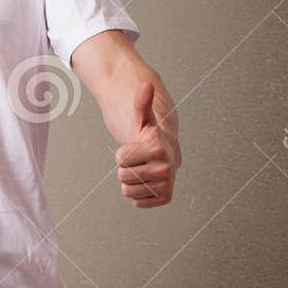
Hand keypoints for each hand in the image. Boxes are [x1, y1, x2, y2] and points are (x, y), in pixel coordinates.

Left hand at [115, 82, 178, 210]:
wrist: (164, 150)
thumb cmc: (148, 134)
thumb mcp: (142, 117)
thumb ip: (142, 102)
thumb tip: (145, 84)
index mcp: (158, 148)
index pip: (120, 159)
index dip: (122, 153)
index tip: (136, 146)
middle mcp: (166, 167)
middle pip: (122, 176)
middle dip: (125, 168)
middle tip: (138, 160)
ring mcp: (167, 184)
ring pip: (127, 191)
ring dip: (130, 182)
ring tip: (141, 170)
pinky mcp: (165, 197)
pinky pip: (137, 203)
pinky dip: (137, 194)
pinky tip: (146, 182)